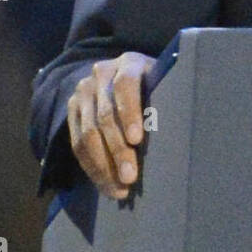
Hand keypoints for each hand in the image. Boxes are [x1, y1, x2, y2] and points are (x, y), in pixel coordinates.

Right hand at [68, 52, 154, 199]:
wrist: (124, 76)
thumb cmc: (156, 86)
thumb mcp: (164, 84)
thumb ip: (166, 100)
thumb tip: (179, 137)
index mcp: (129, 62)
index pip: (126, 85)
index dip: (130, 113)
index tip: (137, 140)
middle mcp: (101, 73)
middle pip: (105, 115)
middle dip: (117, 150)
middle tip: (130, 177)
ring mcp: (83, 91)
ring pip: (88, 133)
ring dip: (103, 165)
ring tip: (120, 188)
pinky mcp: (72, 109)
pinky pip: (76, 143)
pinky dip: (92, 167)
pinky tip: (106, 184)